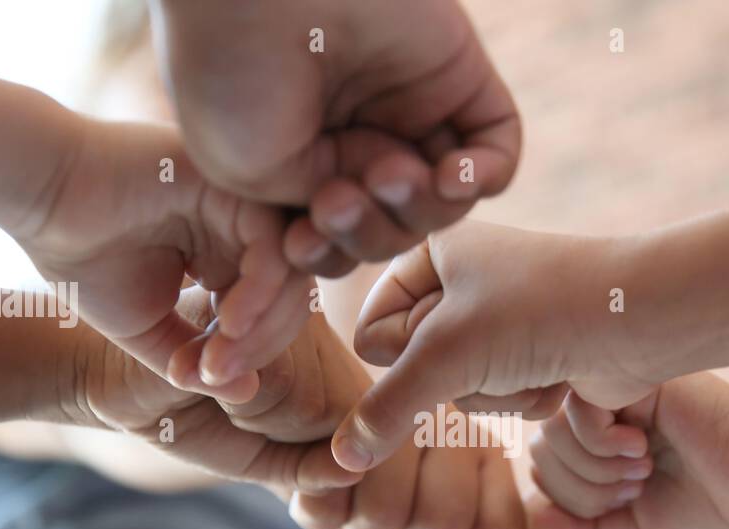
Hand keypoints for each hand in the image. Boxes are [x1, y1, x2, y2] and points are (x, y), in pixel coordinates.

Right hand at [12, 119, 309, 396]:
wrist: (37, 197)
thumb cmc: (82, 255)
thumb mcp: (147, 329)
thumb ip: (196, 360)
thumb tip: (247, 395)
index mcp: (231, 253)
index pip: (274, 310)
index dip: (254, 354)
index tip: (209, 380)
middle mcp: (245, 226)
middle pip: (293, 294)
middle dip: (263, 347)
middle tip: (218, 375)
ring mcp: (245, 203)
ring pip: (293, 273)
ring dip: (264, 327)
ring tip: (221, 356)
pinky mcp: (235, 185)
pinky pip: (274, 246)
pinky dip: (259, 292)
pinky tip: (228, 323)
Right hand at [67, 287, 357, 492]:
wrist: (103, 379)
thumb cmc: (179, 416)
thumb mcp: (251, 454)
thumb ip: (305, 470)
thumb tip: (356, 470)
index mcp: (318, 352)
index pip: (350, 423)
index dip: (290, 443)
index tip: (240, 420)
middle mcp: (311, 322)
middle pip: (334, 414)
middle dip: (273, 431)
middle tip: (221, 403)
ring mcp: (285, 308)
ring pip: (311, 404)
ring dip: (254, 418)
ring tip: (210, 388)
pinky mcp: (259, 308)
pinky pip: (282, 388)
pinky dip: (238, 405)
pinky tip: (198, 376)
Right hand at [154, 0, 521, 271]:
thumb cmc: (231, 72)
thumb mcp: (253, 175)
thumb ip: (312, 216)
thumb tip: (365, 219)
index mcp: (304, 161)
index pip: (340, 239)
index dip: (329, 256)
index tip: (299, 242)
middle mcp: (359, 137)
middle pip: (394, 229)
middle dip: (369, 234)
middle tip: (336, 203)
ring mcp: (411, 109)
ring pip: (443, 202)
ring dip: (419, 210)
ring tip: (385, 175)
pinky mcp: (458, 78)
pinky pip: (497, 152)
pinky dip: (482, 179)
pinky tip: (452, 175)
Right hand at [289, 426, 525, 528]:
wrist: (301, 442)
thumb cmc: (368, 501)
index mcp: (488, 461)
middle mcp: (458, 426)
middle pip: (443, 525)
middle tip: (383, 512)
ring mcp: (401, 411)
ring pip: (385, 514)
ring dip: (358, 525)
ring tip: (354, 494)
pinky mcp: (338, 411)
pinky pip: (332, 498)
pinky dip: (319, 509)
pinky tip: (321, 482)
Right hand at [331, 221, 662, 471]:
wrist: (642, 319)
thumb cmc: (543, 311)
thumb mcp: (449, 353)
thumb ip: (387, 407)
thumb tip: (340, 458)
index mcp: (427, 252)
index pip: (371, 334)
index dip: (408, 352)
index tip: (454, 333)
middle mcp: (458, 281)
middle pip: (413, 370)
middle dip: (460, 377)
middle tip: (501, 348)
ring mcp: (495, 321)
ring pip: (457, 395)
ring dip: (498, 394)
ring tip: (535, 361)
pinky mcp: (530, 354)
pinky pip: (499, 401)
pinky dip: (528, 400)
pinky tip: (558, 376)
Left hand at [530, 380, 728, 528]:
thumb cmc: (714, 507)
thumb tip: (537, 522)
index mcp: (605, 445)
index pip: (544, 467)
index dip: (571, 499)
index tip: (625, 504)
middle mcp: (606, 414)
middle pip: (541, 449)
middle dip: (580, 487)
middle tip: (633, 487)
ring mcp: (615, 391)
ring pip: (552, 429)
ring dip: (592, 466)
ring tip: (640, 469)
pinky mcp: (630, 375)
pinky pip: (575, 406)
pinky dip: (597, 441)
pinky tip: (639, 447)